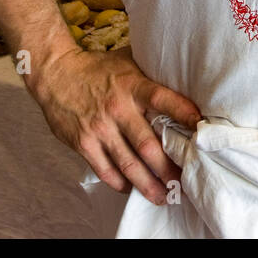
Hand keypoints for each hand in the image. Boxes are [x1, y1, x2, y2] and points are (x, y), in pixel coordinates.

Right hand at [30, 45, 201, 204]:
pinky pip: (105, 170)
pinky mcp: (83, 143)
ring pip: (128, 165)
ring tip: (163, 196)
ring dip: (147, 184)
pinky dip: (120, 183)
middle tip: (183, 183)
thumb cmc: (97, 68)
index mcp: (132, 86)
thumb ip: (150, 72)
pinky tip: (131, 188)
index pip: (163, 100)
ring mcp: (99, 129)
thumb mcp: (127, 62)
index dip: (183, 113)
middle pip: (148, 145)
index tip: (201, 128)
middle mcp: (118, 109)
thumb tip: (182, 76)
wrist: (56, 74)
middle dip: (168, 169)